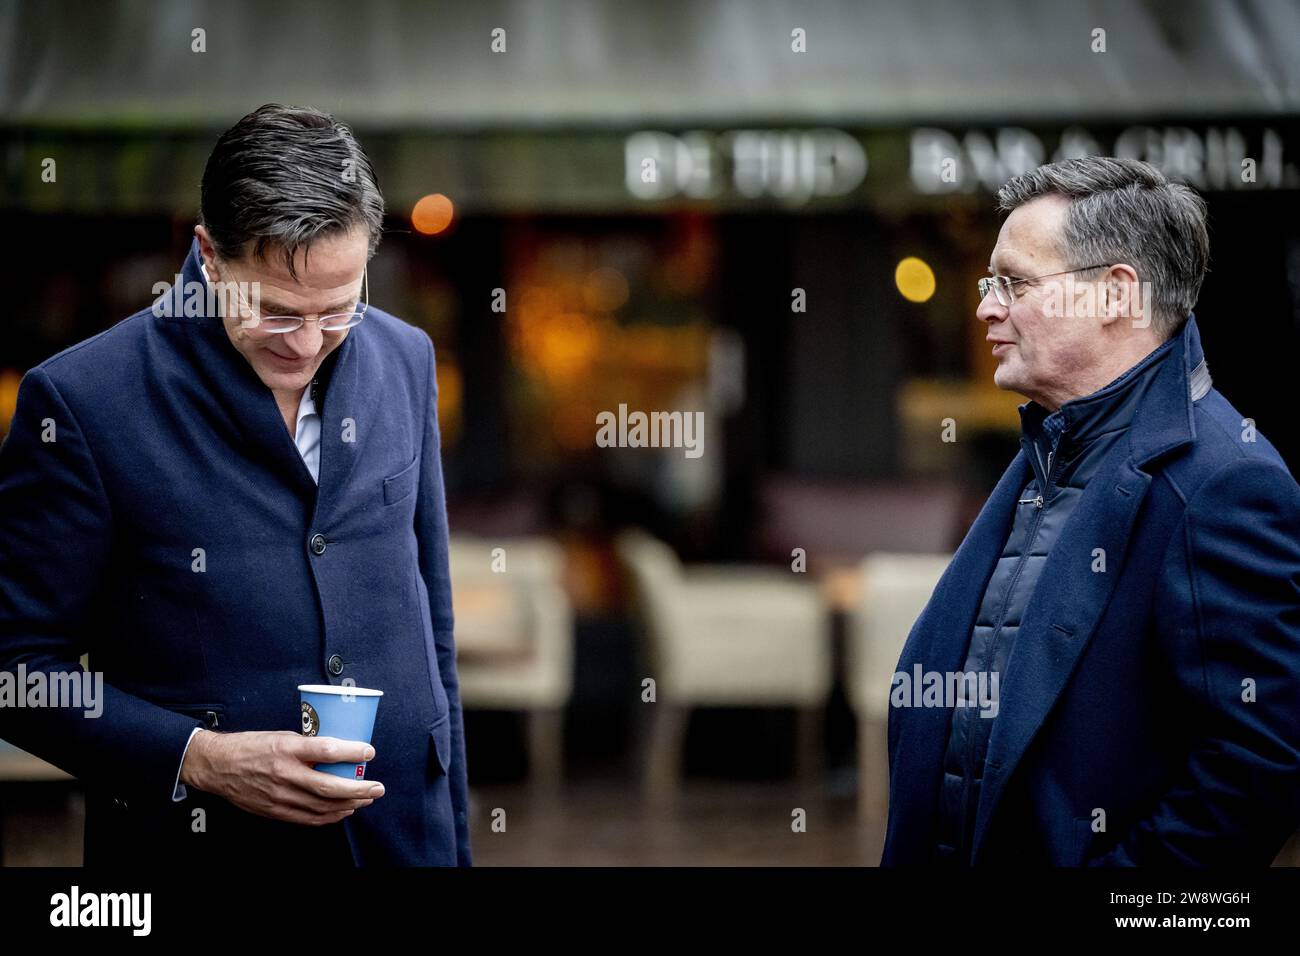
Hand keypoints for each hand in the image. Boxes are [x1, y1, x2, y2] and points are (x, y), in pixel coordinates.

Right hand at [180, 729, 383, 825]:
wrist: (219, 766)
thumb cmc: (251, 746)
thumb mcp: (282, 735)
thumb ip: (308, 745)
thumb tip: (338, 751)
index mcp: (286, 748)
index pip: (326, 750)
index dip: (352, 752)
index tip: (369, 752)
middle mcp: (284, 773)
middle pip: (329, 786)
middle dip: (359, 789)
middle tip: (377, 787)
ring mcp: (280, 796)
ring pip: (322, 806)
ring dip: (349, 805)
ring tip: (366, 799)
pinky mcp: (276, 811)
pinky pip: (309, 818)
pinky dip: (330, 816)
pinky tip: (342, 811)